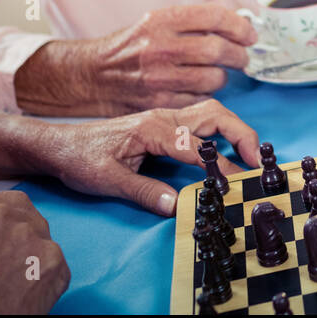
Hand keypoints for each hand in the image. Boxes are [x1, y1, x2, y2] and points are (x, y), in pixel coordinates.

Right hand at [16, 4, 256, 114]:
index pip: (215, 17)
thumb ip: (194, 22)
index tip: (249, 34)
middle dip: (239, 55)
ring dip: (223, 76)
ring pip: (214, 78)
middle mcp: (160, 47)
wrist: (93, 75)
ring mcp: (159, 77)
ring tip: (217, 72)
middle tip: (243, 57)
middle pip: (219, 50)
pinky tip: (198, 88)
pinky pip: (200, 99)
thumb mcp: (156, 22)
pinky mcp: (160, 102)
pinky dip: (205, 94)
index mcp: (161, 20)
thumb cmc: (132, 47)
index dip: (240, 26)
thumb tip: (239, 23)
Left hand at [33, 98, 260, 215]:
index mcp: (152, 129)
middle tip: (257, 160)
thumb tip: (176, 205)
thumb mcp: (107, 181)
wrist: (59, 145)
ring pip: (212, 113)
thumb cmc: (80, 159)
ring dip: (235, 129)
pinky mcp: (163, 123)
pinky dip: (222, 130)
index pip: (197, 146)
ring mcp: (165, 117)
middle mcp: (163, 117)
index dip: (220, 166)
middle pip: (215, 115)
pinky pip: (201, 119)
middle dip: (242, 134)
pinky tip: (227, 148)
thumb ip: (144, 192)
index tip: (235, 184)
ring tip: (250, 154)